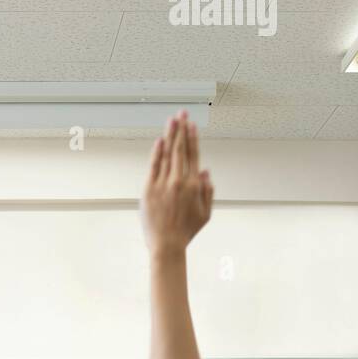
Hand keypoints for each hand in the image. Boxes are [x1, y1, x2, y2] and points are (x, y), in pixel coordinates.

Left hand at [141, 112, 213, 256]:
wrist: (166, 246)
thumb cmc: (186, 232)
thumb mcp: (205, 214)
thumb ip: (208, 191)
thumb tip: (206, 171)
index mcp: (194, 186)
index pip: (194, 155)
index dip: (193, 138)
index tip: (192, 125)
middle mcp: (180, 181)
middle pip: (181, 149)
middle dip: (182, 129)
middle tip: (182, 113)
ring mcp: (164, 184)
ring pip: (167, 154)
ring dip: (170, 135)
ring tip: (172, 120)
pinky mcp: (149, 190)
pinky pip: (154, 166)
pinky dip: (157, 152)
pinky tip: (160, 139)